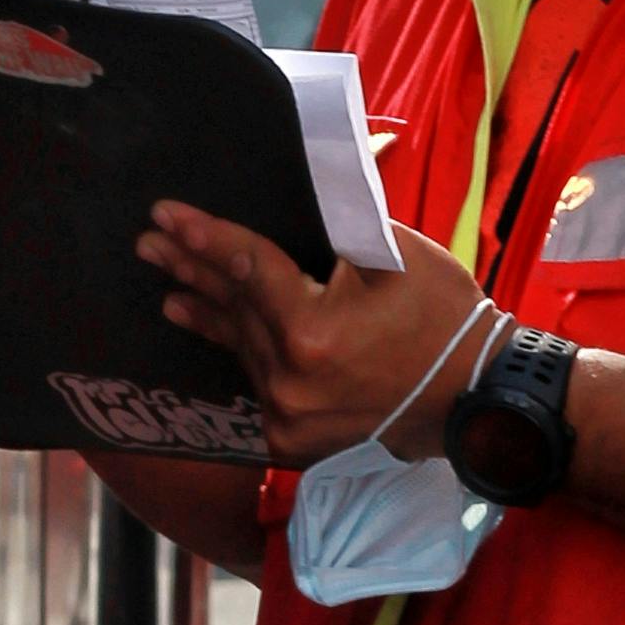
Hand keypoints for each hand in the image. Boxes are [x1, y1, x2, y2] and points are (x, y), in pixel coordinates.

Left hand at [139, 200, 490, 469]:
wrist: (474, 398)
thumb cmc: (443, 317)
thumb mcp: (394, 254)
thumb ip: (334, 224)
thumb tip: (296, 186)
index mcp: (312, 334)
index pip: (249, 271)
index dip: (208, 238)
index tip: (169, 214)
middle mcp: (290, 381)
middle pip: (235, 308)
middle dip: (192, 268)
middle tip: (150, 240)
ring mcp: (287, 416)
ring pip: (240, 344)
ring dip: (203, 309)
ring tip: (167, 283)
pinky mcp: (291, 438)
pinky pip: (254, 376)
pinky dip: (231, 346)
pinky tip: (196, 321)